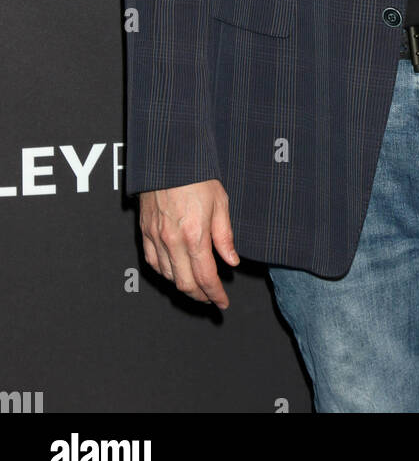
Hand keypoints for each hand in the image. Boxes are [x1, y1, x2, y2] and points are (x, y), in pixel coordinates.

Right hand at [139, 179, 238, 307]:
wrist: (169, 158)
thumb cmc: (197, 175)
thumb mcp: (220, 202)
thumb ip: (225, 236)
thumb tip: (231, 261)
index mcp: (195, 235)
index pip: (206, 278)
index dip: (215, 294)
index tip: (222, 302)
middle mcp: (173, 241)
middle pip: (185, 284)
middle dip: (200, 296)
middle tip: (211, 298)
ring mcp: (156, 238)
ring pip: (168, 276)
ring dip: (183, 286)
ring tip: (196, 286)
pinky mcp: (145, 232)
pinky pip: (152, 262)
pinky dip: (165, 272)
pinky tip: (175, 271)